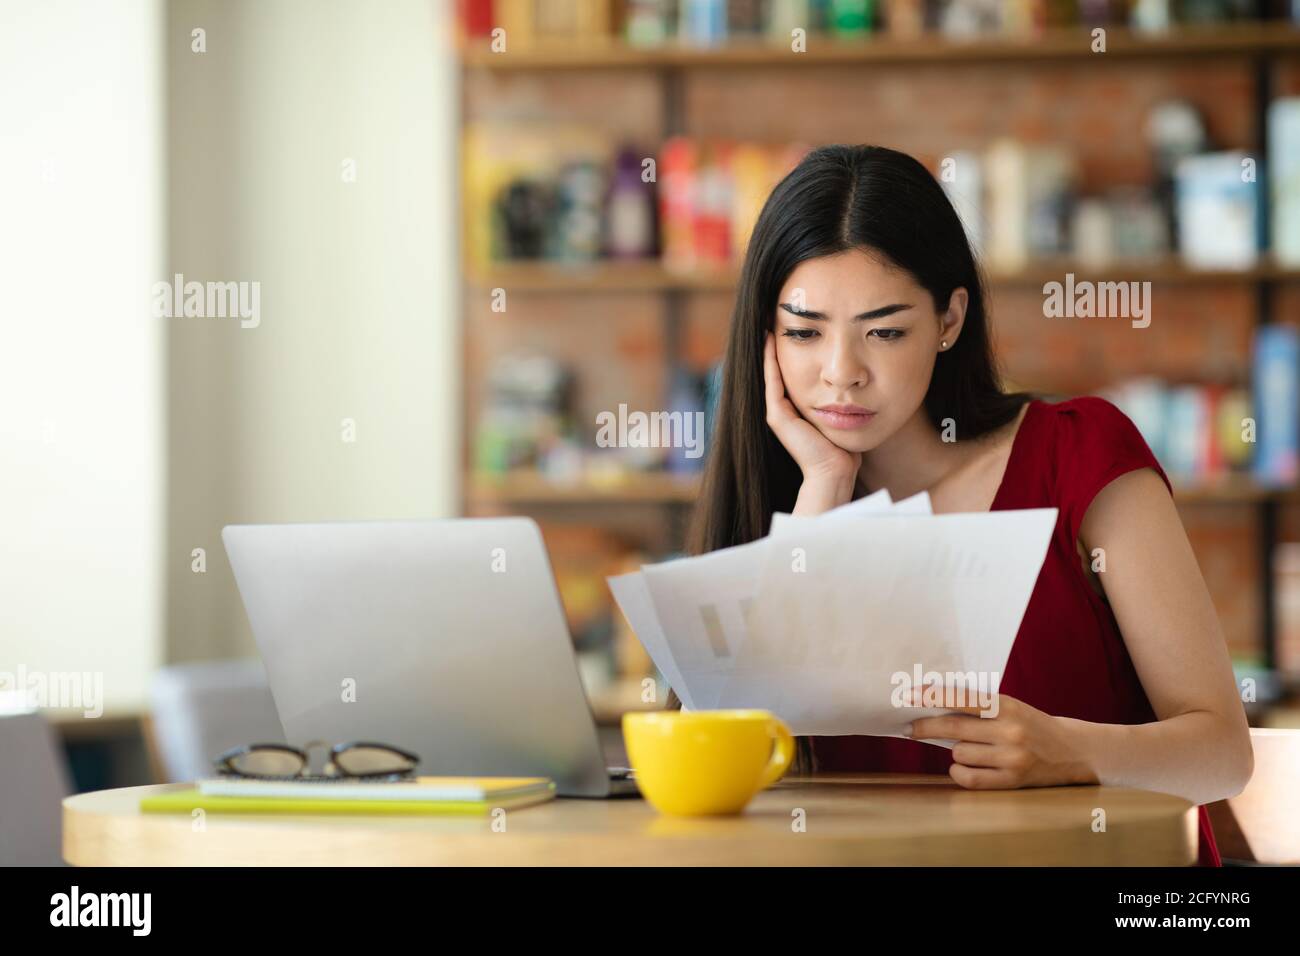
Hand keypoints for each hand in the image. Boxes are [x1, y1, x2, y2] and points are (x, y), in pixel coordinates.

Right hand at [763, 331, 861, 485]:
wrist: (835, 472)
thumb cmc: (844, 448)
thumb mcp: (842, 415)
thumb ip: (840, 398)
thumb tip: (856, 378)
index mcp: (795, 410)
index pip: (788, 373)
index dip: (790, 350)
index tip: (790, 325)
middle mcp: (782, 410)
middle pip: (776, 370)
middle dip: (775, 345)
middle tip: (773, 317)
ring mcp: (777, 413)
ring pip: (770, 373)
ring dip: (768, 348)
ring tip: (768, 322)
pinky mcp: (777, 416)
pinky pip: (772, 381)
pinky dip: (770, 360)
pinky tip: (771, 339)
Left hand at [906, 692, 1097, 789]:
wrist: (1072, 750)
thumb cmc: (1029, 724)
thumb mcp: (1008, 706)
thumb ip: (976, 707)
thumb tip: (931, 708)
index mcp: (1007, 705)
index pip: (960, 698)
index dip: (931, 697)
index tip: (908, 696)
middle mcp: (1010, 731)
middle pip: (953, 729)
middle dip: (925, 727)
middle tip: (908, 728)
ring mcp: (1012, 758)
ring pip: (960, 754)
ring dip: (955, 751)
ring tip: (965, 748)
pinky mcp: (1013, 782)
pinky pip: (970, 779)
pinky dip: (959, 772)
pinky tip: (961, 766)